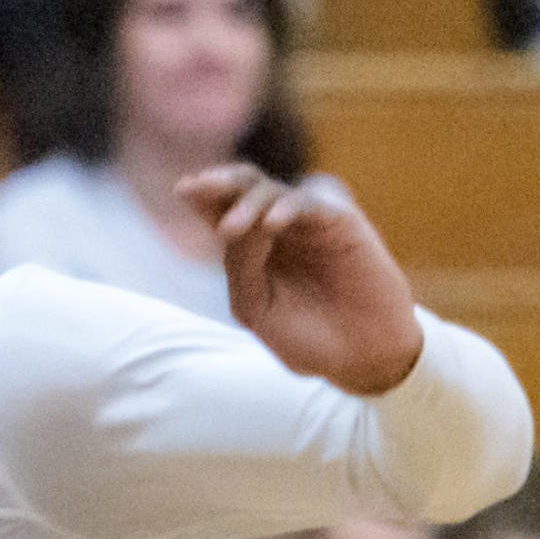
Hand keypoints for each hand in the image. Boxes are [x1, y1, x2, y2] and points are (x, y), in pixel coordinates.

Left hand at [182, 167, 423, 395]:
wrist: (357, 355)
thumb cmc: (305, 335)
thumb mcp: (255, 306)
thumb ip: (240, 267)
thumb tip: (232, 228)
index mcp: (251, 247)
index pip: (222, 210)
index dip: (202, 196)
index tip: (182, 190)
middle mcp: (279, 227)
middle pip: (246, 188)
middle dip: (219, 183)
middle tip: (195, 187)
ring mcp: (310, 222)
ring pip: (274, 191)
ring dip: (247, 203)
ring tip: (229, 230)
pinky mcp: (342, 222)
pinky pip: (311, 204)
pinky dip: (289, 209)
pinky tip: (271, 224)